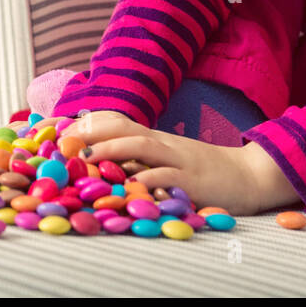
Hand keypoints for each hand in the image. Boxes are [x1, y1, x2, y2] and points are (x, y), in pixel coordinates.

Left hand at [33, 111, 265, 215]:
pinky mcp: (193, 179)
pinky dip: (149, 179)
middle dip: (92, 131)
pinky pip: (168, 176)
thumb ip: (140, 157)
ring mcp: (178, 159)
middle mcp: (163, 143)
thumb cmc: (202, 170)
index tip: (57, 128)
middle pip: (125, 127)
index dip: (87, 123)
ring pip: (143, 146)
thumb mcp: (168, 157)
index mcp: (154, 138)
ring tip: (87, 156)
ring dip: (112, 149)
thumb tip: (101, 160)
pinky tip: (132, 184)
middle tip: (63, 142)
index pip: (117, 121)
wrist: (248, 175)